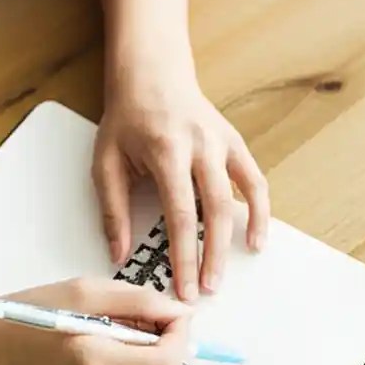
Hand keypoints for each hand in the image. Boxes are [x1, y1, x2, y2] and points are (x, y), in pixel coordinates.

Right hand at [0, 278, 190, 364]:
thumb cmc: (25, 316)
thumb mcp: (84, 292)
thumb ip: (139, 302)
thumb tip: (178, 313)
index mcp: (93, 364)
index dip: (181, 338)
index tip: (172, 316)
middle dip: (171, 352)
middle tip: (150, 325)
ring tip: (120, 339)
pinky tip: (107, 357)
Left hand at [92, 76, 268, 301]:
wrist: (152, 74)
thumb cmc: (127, 119)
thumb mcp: (105, 160)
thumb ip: (112, 209)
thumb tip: (119, 254)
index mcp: (165, 149)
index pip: (179, 214)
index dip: (183, 255)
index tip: (184, 286)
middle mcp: (200, 145)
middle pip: (213, 210)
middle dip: (211, 255)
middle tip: (207, 290)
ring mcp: (222, 143)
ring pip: (239, 196)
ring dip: (237, 237)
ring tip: (230, 272)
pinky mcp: (235, 143)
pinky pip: (255, 180)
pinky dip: (259, 211)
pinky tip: (256, 238)